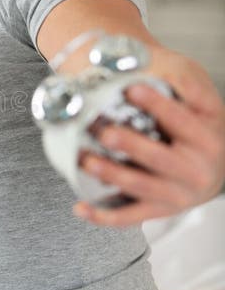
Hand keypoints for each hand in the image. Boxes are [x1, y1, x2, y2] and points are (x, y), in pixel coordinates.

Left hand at [74, 48, 224, 226]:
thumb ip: (183, 82)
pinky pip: (130, 217)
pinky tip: (79, 207)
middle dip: (131, 145)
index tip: (131, 89)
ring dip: (112, 175)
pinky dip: (103, 215)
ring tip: (86, 160)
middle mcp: (198, 170)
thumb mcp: (196, 95)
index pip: (183, 121)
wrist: (209, 166)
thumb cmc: (195, 122)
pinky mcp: (160, 211)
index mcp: (209, 137)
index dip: (158, 105)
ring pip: (142, 187)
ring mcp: (179, 194)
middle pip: (161, 159)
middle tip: (105, 132)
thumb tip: (153, 73)